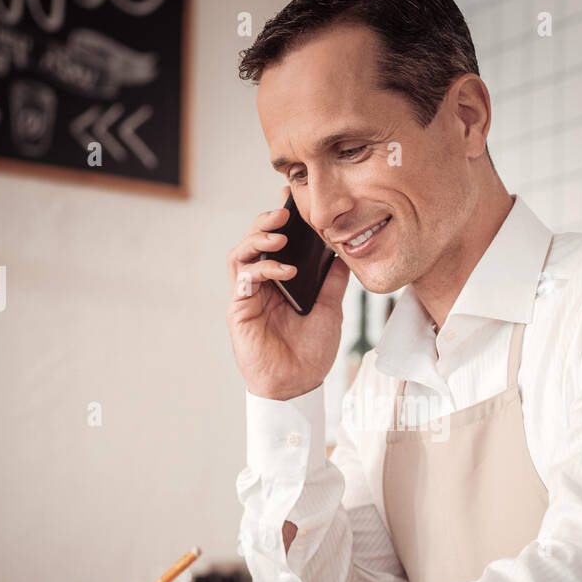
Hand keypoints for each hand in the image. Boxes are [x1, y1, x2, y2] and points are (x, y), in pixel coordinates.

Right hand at [226, 185, 350, 400]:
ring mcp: (248, 296)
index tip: (290, 197)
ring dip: (258, 239)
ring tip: (280, 235)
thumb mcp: (331, 310)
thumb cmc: (310, 352)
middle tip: (283, 211)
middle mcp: (261, 284)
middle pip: (253, 241)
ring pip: (240, 254)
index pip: (276, 242)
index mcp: (281, 281)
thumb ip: (333, 282)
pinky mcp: (239, 309)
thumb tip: (342, 252)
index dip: (279, 218)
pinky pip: (244, 278)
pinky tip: (285, 270)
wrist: (298, 385)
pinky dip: (263, 268)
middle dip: (265, 221)